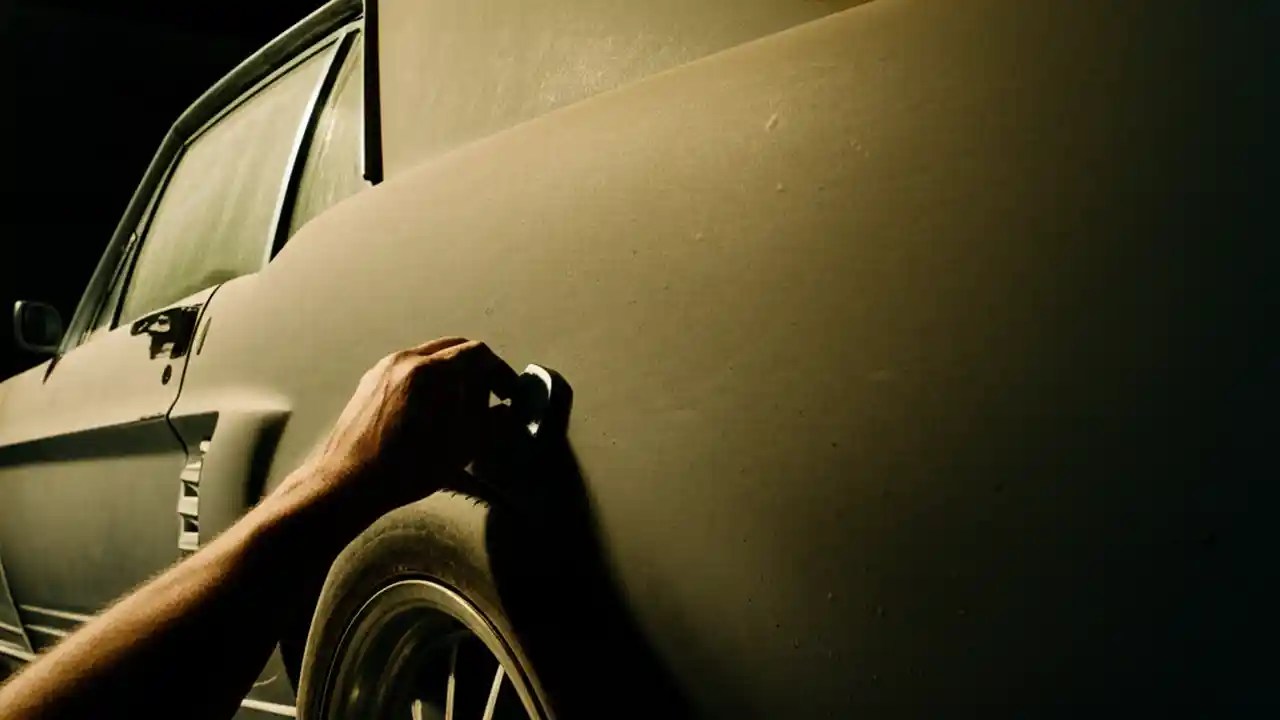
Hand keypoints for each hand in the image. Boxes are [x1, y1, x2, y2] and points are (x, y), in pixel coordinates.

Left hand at [273, 337, 516, 525]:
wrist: (348, 482)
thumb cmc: (408, 467)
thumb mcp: (461, 449)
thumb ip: (492, 424)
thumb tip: (508, 412)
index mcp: (430, 371)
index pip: (477, 353)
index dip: (500, 372)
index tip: (510, 393)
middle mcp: (406, 359)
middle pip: (453, 347)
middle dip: (477, 368)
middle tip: (489, 396)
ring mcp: (383, 368)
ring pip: (430, 356)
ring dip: (453, 373)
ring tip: (460, 406)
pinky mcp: (369, 381)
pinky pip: (409, 369)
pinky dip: (429, 380)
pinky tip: (430, 411)